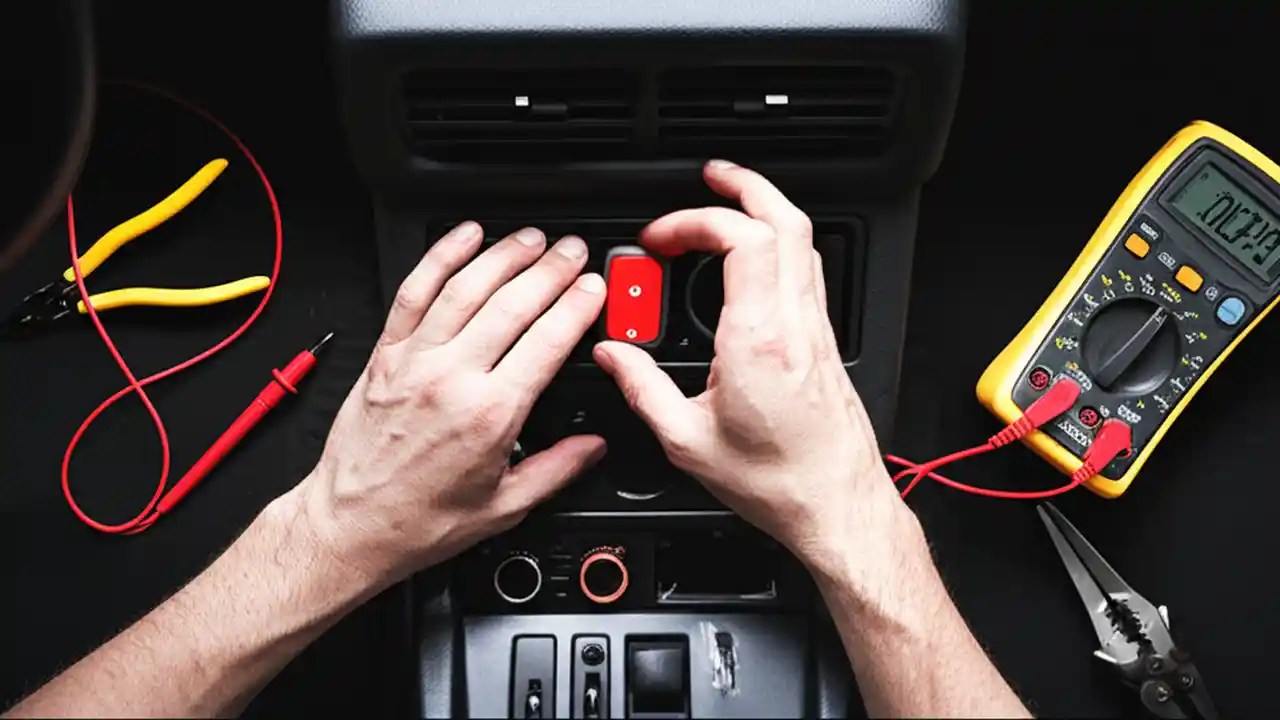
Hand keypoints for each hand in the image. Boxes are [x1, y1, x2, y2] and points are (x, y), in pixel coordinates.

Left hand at [292, 222, 606, 584]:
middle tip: (574, 251)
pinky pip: (414, 292)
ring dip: (504, 255)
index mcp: (490, 416)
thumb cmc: (418, 521)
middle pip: (513, 304)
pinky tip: (463, 236)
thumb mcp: (504, 507)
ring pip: (466, 288)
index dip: (577, 306)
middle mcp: (452, 379)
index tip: (594, 288)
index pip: (547, 342)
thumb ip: (556, 470)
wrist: (349, 526)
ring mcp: (415, 361)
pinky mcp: (385, 354)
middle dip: (552, 270)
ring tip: (532, 239)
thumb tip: (593, 447)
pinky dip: (440, 257)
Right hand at [593, 160, 907, 570]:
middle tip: (708, 178)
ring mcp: (816, 329)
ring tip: (729, 204)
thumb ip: (641, 388)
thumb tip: (613, 354)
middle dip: (743, 186)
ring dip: (765, 209)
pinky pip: (806, 270)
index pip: (741, 238)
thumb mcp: (686, 440)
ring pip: (803, 240)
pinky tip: (753, 258)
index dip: (695, 221)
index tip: (660, 239)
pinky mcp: (824, 341)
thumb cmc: (777, 482)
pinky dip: (778, 244)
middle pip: (784, 219)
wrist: (836, 505)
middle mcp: (795, 323)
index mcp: (759, 339)